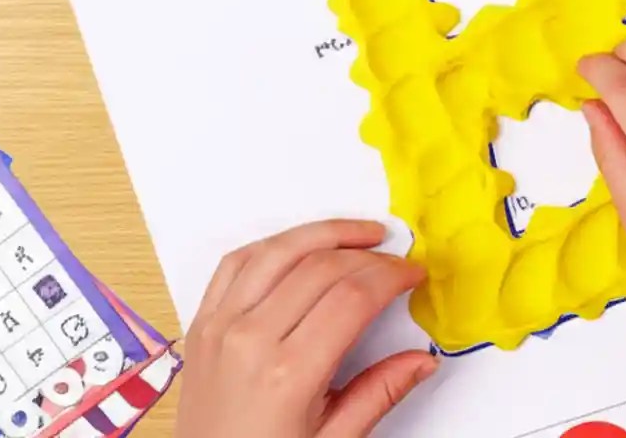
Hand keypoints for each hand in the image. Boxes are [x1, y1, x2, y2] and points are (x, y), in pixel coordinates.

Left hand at [174, 220, 438, 437]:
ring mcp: (220, 325)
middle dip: (368, 255)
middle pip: (320, 268)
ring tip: (360, 233)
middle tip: (396, 260)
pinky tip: (302, 245)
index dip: (391, 276)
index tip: (413, 273)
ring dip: (324, 233)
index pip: (352, 298)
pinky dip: (273, 245)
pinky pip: (236, 263)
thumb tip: (423, 359)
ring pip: (278, 251)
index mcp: (289, 374)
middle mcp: (250, 340)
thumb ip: (379, 393)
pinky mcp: (202, 322)